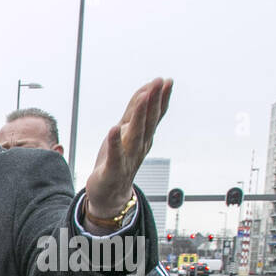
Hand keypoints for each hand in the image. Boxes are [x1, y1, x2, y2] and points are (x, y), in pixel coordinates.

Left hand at [83, 78, 172, 223]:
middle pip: (148, 121)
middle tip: (160, 83)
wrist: (109, 194)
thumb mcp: (126, 133)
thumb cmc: (117, 160)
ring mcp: (127, 157)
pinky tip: (114, 129)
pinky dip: (114, 142)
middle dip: (154, 101)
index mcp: (143, 137)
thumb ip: (133, 113)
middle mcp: (139, 146)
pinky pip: (114, 155)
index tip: (166, 81)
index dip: (161, 98)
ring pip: (135, 134)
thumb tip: (144, 91)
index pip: (154, 115)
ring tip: (144, 97)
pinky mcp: (112, 169)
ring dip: (140, 115)